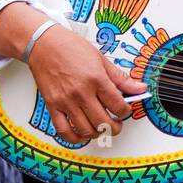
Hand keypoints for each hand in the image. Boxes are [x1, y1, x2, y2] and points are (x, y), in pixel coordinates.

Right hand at [28, 24, 146, 143]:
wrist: (43, 44)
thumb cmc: (70, 47)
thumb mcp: (101, 59)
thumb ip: (120, 78)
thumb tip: (139, 88)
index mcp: (96, 79)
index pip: (118, 106)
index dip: (126, 111)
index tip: (125, 110)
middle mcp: (81, 93)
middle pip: (104, 122)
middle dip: (115, 128)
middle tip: (116, 124)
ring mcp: (66, 101)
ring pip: (86, 130)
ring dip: (98, 133)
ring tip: (101, 128)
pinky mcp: (52, 106)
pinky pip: (63, 131)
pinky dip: (75, 138)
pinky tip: (82, 135)